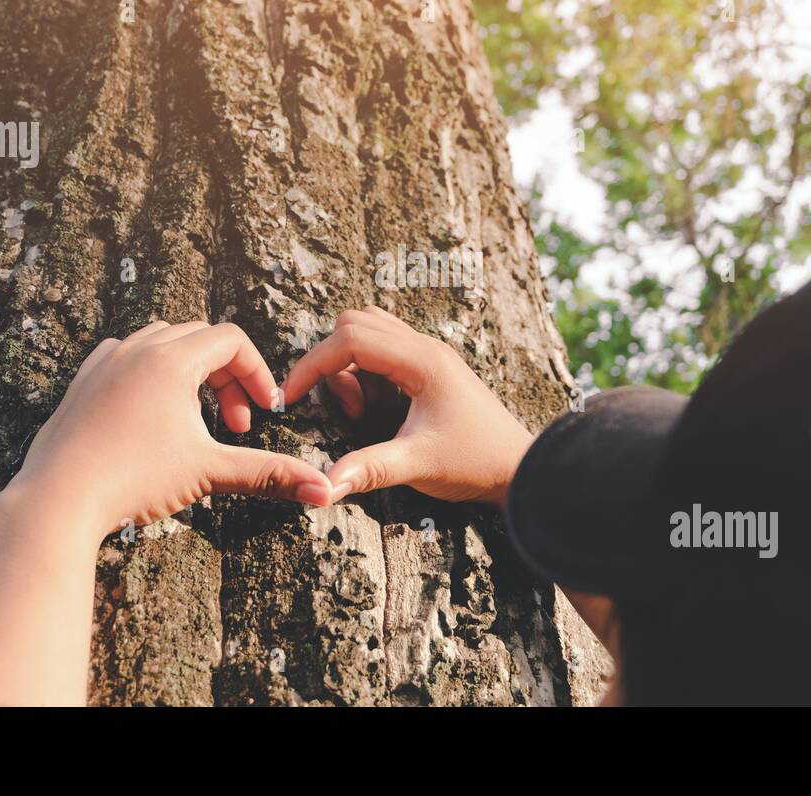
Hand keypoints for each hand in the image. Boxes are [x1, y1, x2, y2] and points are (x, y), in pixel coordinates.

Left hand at [8, 320, 333, 539]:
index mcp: (172, 360)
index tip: (262, 412)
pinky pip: (124, 354)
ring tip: (196, 416)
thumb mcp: (209, 472)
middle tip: (234, 424)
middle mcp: (138, 349)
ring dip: (189, 370)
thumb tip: (324, 492)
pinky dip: (148, 372)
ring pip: (160, 341)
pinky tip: (150, 410)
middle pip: (200, 338)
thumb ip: (268, 474)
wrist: (57, 499)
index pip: (231, 340)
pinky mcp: (82, 381)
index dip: (256, 373)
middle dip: (226, 376)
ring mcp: (106, 362)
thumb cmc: (132, 480)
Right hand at [282, 306, 532, 504]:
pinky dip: (366, 374)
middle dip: (330, 361)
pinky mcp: (430, 370)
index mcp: (422, 360)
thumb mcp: (417, 465)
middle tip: (342, 409)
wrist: (522, 469)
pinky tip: (377, 413)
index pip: (349, 339)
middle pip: (356, 323)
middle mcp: (425, 348)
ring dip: (349, 366)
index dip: (311, 365)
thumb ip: (367, 469)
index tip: (288, 398)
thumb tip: (322, 486)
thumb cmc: (477, 463)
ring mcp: (429, 356)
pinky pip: (383, 352)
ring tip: (362, 414)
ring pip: (369, 333)